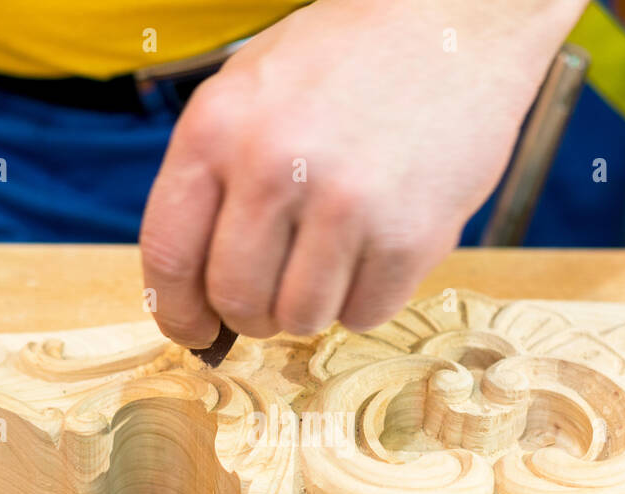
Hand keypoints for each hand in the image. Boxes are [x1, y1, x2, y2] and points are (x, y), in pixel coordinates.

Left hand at [139, 0, 585, 346]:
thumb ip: (216, 178)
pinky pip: (366, 314)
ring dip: (315, 306)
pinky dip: (369, 298)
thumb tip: (198, 289)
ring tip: (337, 257)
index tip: (196, 331)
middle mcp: (272, 166)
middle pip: (236, 299)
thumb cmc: (348, 60)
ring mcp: (344, 203)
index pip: (169, 253)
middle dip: (253, 315)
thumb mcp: (252, 92)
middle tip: (277, 298)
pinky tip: (378, 249)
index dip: (179, 310)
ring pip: (301, 318)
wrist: (454, 22)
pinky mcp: (408, 235)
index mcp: (216, 128)